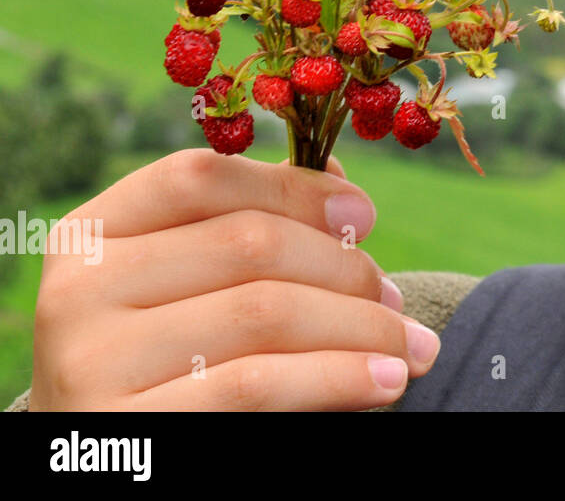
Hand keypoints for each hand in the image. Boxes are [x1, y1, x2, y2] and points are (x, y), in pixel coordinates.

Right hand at [29, 149, 438, 409]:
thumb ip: (254, 223)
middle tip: (395, 299)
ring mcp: (92, 361)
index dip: (295, 188)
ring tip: (409, 346)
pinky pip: (258, 385)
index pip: (200, 178)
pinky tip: (383, 380)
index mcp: (93, 233)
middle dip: (345, 268)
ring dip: (360, 327)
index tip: (364, 214)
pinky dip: (337, 376)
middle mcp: (77, 289)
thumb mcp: (190, 284)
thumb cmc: (169, 361)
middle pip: (249, 244)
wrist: (116, 464)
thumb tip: (339, 180)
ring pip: (265, 312)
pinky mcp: (128, 428)